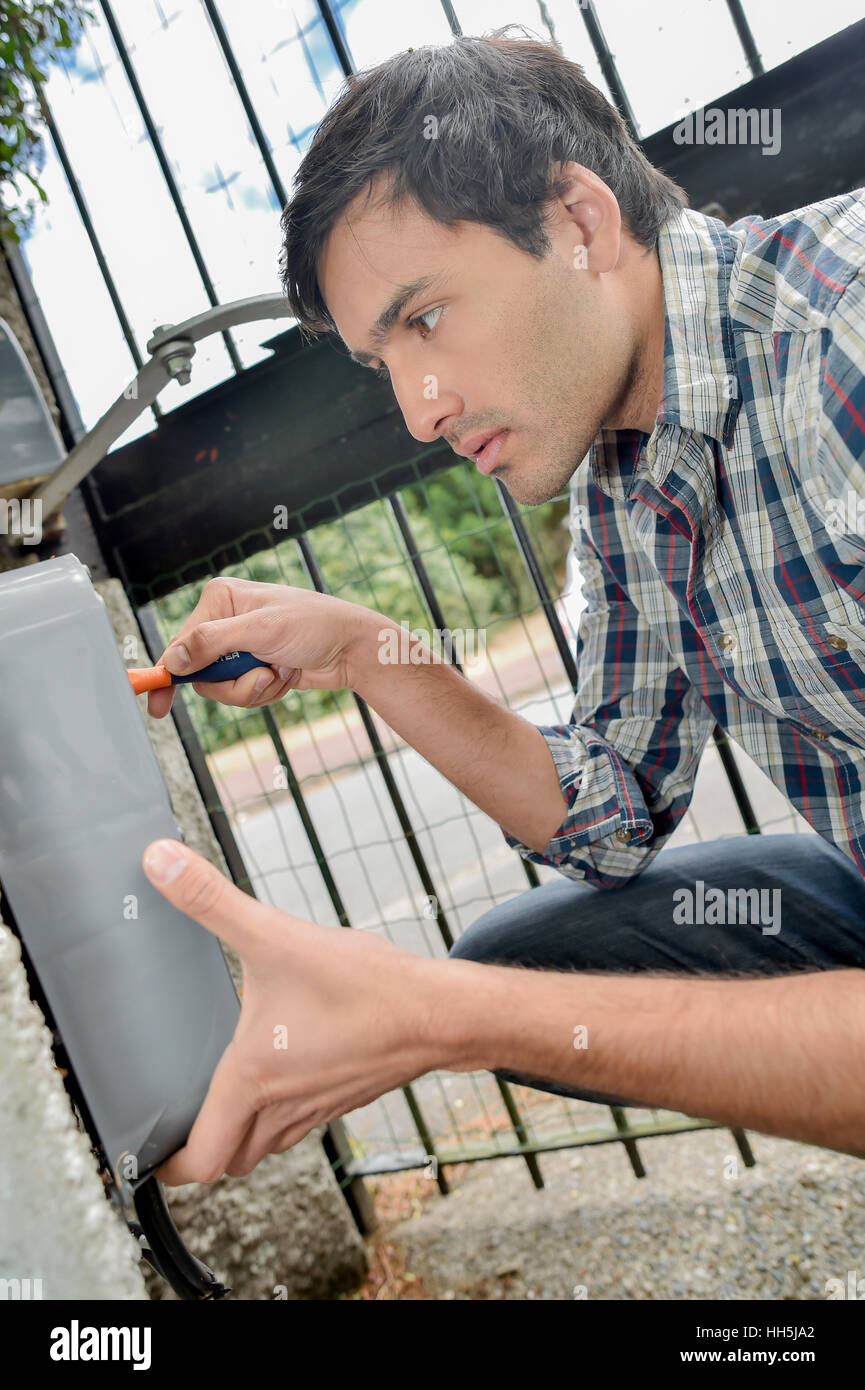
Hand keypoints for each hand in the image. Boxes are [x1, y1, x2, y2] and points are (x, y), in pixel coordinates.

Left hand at [141, 837, 444, 1183]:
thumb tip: (159, 863)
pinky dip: (282, 1109)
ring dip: (243, 1129)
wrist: (440, 1012)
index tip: (152, 1148)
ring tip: (226, 1091)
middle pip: (231, 1159)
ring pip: (267, 1143)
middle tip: (184, 1119)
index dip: (168, 1164)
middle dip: (204, 1147)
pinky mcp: (347, 1094)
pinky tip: (285, 1063)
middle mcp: (283, 1106)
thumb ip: (211, 900)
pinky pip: (302, 1120)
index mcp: (253, 1079)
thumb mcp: (275, 935)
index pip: (200, 1160)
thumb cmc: (365, 987)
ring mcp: (319, 1106)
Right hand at [146, 576, 372, 718]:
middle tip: (264, 676)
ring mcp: (240, 646)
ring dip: (255, 689)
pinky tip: (288, 675)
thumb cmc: (314, 626)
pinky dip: (267, 691)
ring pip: (223, 689)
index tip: (155, 706)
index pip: (181, 644)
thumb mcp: (261, 631)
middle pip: (200, 673)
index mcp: (220, 599)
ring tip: (281, 673)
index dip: (168, 675)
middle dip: (235, 684)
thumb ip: (213, 642)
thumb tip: (173, 659)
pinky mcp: (254, 666)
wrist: (352, 648)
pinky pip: (243, 693)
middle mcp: (224, 621)